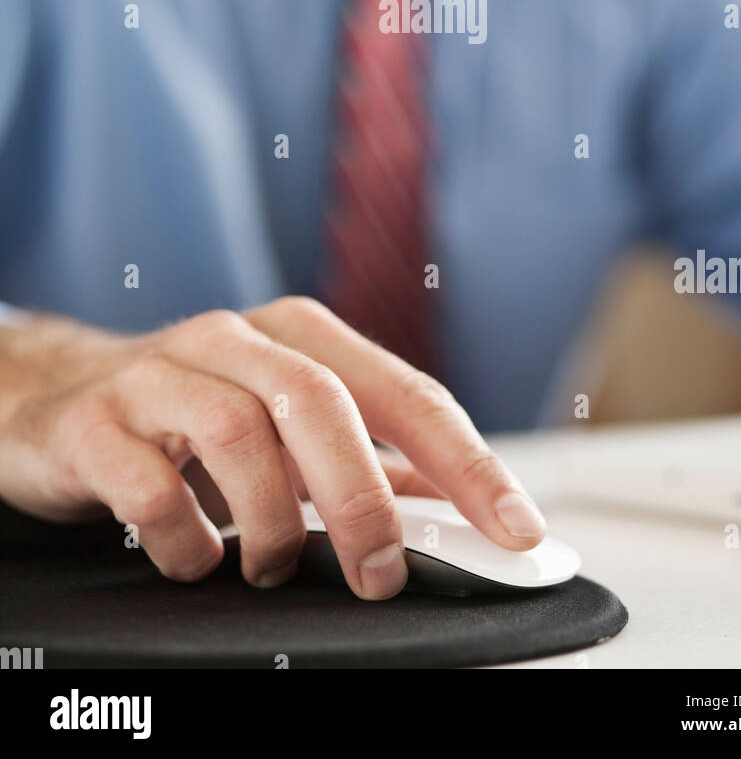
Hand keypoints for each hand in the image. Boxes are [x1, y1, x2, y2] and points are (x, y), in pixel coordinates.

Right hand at [0, 299, 546, 598]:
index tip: (518, 529)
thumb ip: (366, 457)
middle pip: (321, 401)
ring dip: (272, 523)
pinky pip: (150, 485)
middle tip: (381, 574)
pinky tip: (195, 559)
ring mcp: (158, 374)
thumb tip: (460, 505)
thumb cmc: (191, 416)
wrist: (54, 397)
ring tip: (272, 566)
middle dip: (364, 499)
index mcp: (297, 334)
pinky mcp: (94, 424)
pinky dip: (186, 540)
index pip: (404, 391)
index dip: (469, 462)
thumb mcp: (284, 427)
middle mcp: (231, 338)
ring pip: (238, 435)